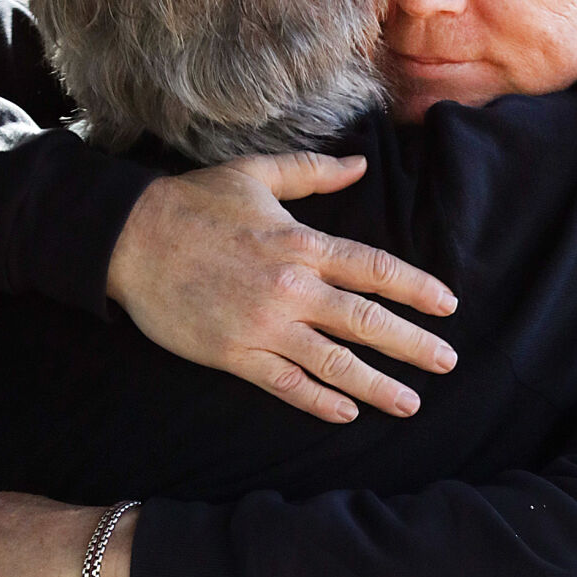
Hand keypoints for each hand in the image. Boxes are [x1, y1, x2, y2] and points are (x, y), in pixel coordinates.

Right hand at [106, 151, 458, 423]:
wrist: (129, 239)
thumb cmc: (194, 203)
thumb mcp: (257, 174)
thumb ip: (313, 171)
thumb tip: (362, 163)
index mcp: (302, 244)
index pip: (375, 268)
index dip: (416, 289)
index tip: (447, 306)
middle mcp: (292, 288)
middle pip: (366, 321)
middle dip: (413, 344)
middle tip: (448, 362)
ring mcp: (264, 325)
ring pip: (334, 362)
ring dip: (377, 386)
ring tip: (411, 403)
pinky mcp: (235, 354)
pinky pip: (287, 384)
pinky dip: (319, 401)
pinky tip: (347, 414)